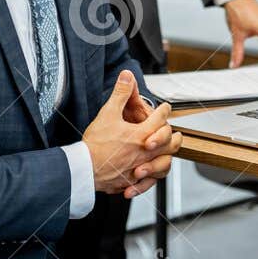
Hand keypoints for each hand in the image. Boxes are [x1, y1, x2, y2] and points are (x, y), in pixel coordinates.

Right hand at [83, 71, 181, 196]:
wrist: (84, 169)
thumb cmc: (95, 144)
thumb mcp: (108, 113)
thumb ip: (120, 94)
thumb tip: (127, 76)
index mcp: (141, 134)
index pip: (160, 119)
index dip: (164, 111)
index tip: (165, 108)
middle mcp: (145, 152)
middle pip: (170, 144)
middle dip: (173, 136)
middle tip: (173, 132)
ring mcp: (140, 168)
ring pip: (164, 164)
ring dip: (166, 157)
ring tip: (166, 153)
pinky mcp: (132, 181)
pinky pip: (149, 182)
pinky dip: (151, 178)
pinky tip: (149, 175)